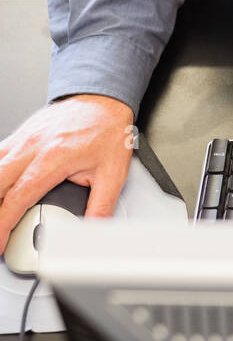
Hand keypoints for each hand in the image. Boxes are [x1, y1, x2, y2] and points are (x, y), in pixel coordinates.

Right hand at [0, 94, 133, 255]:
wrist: (105, 99)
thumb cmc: (107, 129)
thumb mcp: (112, 173)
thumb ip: (100, 206)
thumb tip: (93, 231)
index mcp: (53, 158)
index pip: (18, 198)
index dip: (4, 224)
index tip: (0, 242)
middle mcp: (33, 146)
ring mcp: (24, 138)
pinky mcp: (22, 134)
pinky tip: (0, 185)